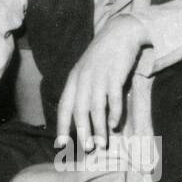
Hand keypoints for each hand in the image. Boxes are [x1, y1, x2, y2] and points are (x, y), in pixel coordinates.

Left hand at [55, 14, 148, 153]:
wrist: (120, 33)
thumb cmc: (103, 56)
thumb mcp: (86, 70)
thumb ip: (83, 90)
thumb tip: (84, 118)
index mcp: (74, 79)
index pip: (64, 106)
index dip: (61, 126)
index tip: (61, 144)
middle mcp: (83, 79)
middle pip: (79, 111)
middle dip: (82, 132)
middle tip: (87, 149)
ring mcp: (99, 77)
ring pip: (96, 108)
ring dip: (99, 128)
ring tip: (103, 144)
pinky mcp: (115, 75)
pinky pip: (113, 98)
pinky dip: (114, 113)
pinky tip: (115, 124)